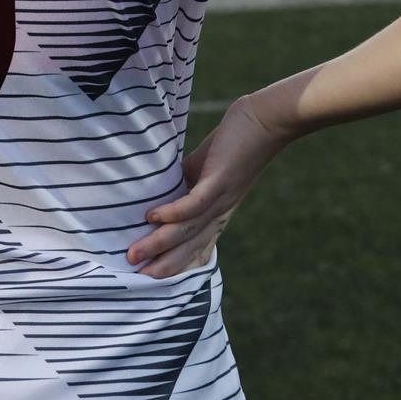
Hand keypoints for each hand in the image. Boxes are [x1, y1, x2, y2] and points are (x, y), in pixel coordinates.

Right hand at [128, 96, 291, 278]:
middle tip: (136, 277)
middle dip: (160, 264)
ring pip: (186, 230)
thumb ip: (184, 183)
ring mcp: (221, 200)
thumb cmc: (234, 142)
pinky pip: (195, 204)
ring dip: (158, 244)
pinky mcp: (220, 181)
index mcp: (216, 213)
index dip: (173, 264)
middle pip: (186, 246)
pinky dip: (173, 212)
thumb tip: (160, 189)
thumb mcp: (204, 168)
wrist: (266, 121)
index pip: (194, 248)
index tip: (147, 278)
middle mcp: (219, 214)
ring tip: (134, 253)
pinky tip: (152, 216)